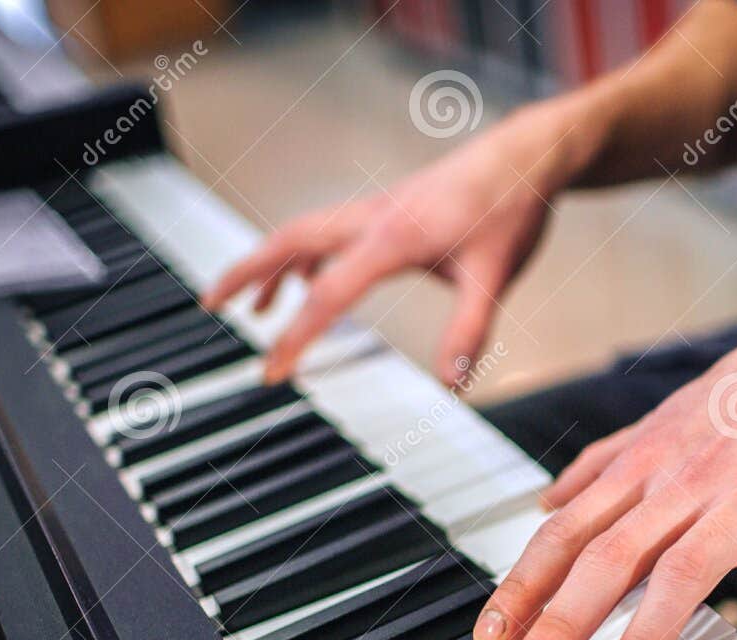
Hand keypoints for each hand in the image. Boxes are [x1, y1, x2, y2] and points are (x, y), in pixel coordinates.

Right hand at [203, 105, 576, 383]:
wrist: (527, 157)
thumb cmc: (512, 208)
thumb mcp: (496, 277)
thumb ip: (470, 332)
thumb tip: (452, 385)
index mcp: (392, 236)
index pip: (327, 293)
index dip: (296, 338)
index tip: (274, 373)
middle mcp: (372, 217)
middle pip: (288, 241)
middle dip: (244, 273)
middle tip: (209, 305)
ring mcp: (376, 209)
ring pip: (303, 232)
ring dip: (269, 263)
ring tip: (249, 306)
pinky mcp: (387, 209)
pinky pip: (328, 230)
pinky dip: (304, 254)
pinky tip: (306, 279)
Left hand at [472, 287, 736, 639]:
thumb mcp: (666, 417)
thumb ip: (604, 463)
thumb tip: (548, 499)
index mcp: (646, 466)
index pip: (567, 531)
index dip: (523, 586)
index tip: (490, 636)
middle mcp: (685, 485)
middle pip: (608, 557)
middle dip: (561, 622)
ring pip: (683, 576)